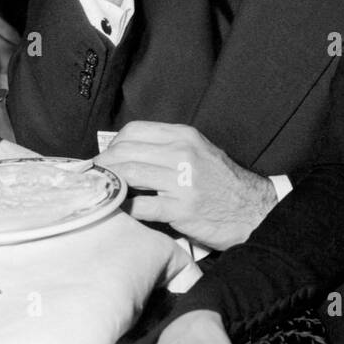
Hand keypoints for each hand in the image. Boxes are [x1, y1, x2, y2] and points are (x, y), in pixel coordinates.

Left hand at [101, 121, 277, 249]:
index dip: (112, 145)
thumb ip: (167, 149)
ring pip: (128, 175)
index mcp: (184, 136)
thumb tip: (127, 155)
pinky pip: (140, 206)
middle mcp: (182, 153)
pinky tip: (118, 212)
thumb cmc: (222, 183)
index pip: (134, 131)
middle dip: (102, 166)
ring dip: (107, 185)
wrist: (252, 209)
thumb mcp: (199, 152)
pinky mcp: (181, 209)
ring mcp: (181, 181)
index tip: (104, 160)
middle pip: (125, 151)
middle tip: (91, 179)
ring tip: (99, 194)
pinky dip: (123, 209)